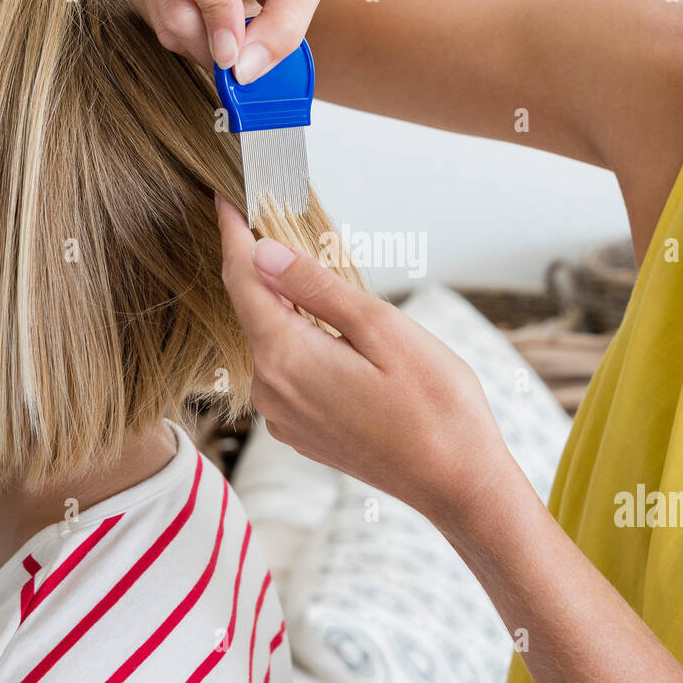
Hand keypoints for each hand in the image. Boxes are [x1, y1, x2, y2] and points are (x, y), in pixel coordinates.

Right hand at [117, 0, 327, 83]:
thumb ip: (283, 27)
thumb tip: (242, 70)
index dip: (212, 11)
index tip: (236, 51)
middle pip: (172, 1)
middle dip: (210, 43)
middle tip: (243, 54)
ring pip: (159, 19)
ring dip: (200, 43)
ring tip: (231, 28)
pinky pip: (150, 19)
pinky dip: (183, 34)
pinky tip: (207, 15)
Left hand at [214, 194, 514, 526]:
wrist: (457, 484)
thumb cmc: (435, 407)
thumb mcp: (381, 329)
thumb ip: (316, 288)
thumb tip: (264, 252)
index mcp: (286, 358)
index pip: (242, 280)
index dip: (232, 235)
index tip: (225, 199)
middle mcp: (271, 392)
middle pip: (255, 311)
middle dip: (268, 269)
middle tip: (289, 226)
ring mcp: (284, 418)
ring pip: (274, 342)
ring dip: (292, 309)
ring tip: (329, 283)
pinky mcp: (302, 433)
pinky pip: (289, 373)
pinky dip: (304, 344)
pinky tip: (341, 338)